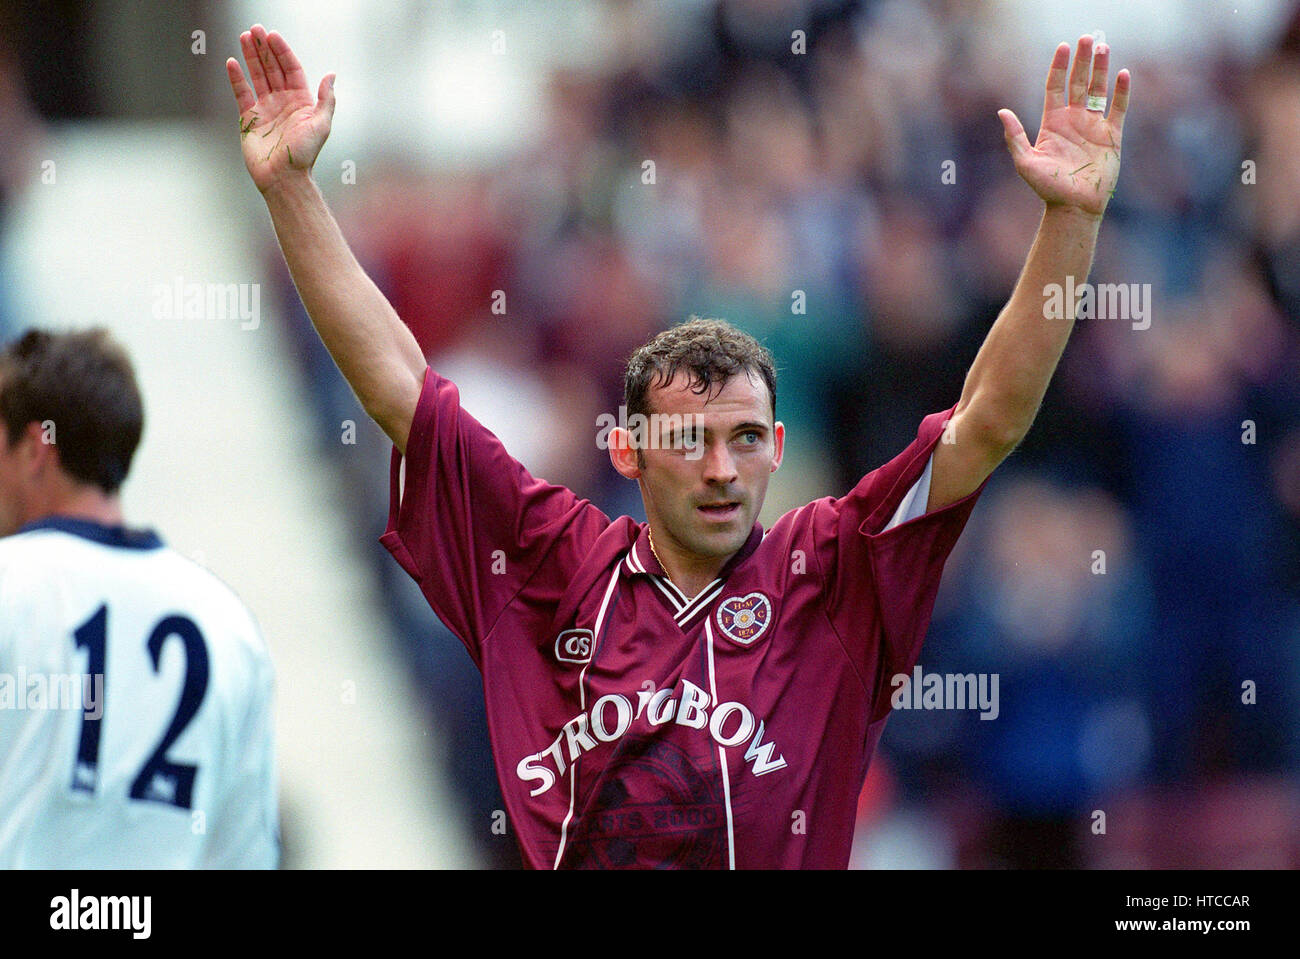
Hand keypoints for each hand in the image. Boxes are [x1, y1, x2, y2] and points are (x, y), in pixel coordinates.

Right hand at [226, 25, 335, 193]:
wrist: (284, 177)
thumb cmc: (305, 154)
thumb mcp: (322, 125)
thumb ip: (326, 99)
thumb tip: (331, 75)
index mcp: (301, 101)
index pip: (291, 69)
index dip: (283, 52)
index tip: (273, 35)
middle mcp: (283, 102)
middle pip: (273, 68)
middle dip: (264, 49)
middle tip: (256, 30)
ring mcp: (265, 108)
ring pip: (257, 76)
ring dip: (251, 57)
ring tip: (244, 37)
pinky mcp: (249, 118)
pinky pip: (241, 93)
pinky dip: (236, 78)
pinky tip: (232, 62)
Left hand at [998, 35, 1130, 217]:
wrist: (1074, 207)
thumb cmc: (1047, 188)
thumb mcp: (1026, 163)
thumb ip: (1015, 137)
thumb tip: (1001, 112)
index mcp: (1052, 123)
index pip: (1056, 87)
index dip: (1059, 67)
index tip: (1063, 46)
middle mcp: (1073, 120)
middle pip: (1078, 83)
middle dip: (1082, 61)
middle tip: (1088, 38)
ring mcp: (1093, 126)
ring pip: (1098, 91)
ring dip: (1101, 70)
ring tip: (1103, 48)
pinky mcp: (1111, 136)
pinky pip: (1118, 109)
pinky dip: (1121, 92)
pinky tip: (1122, 74)